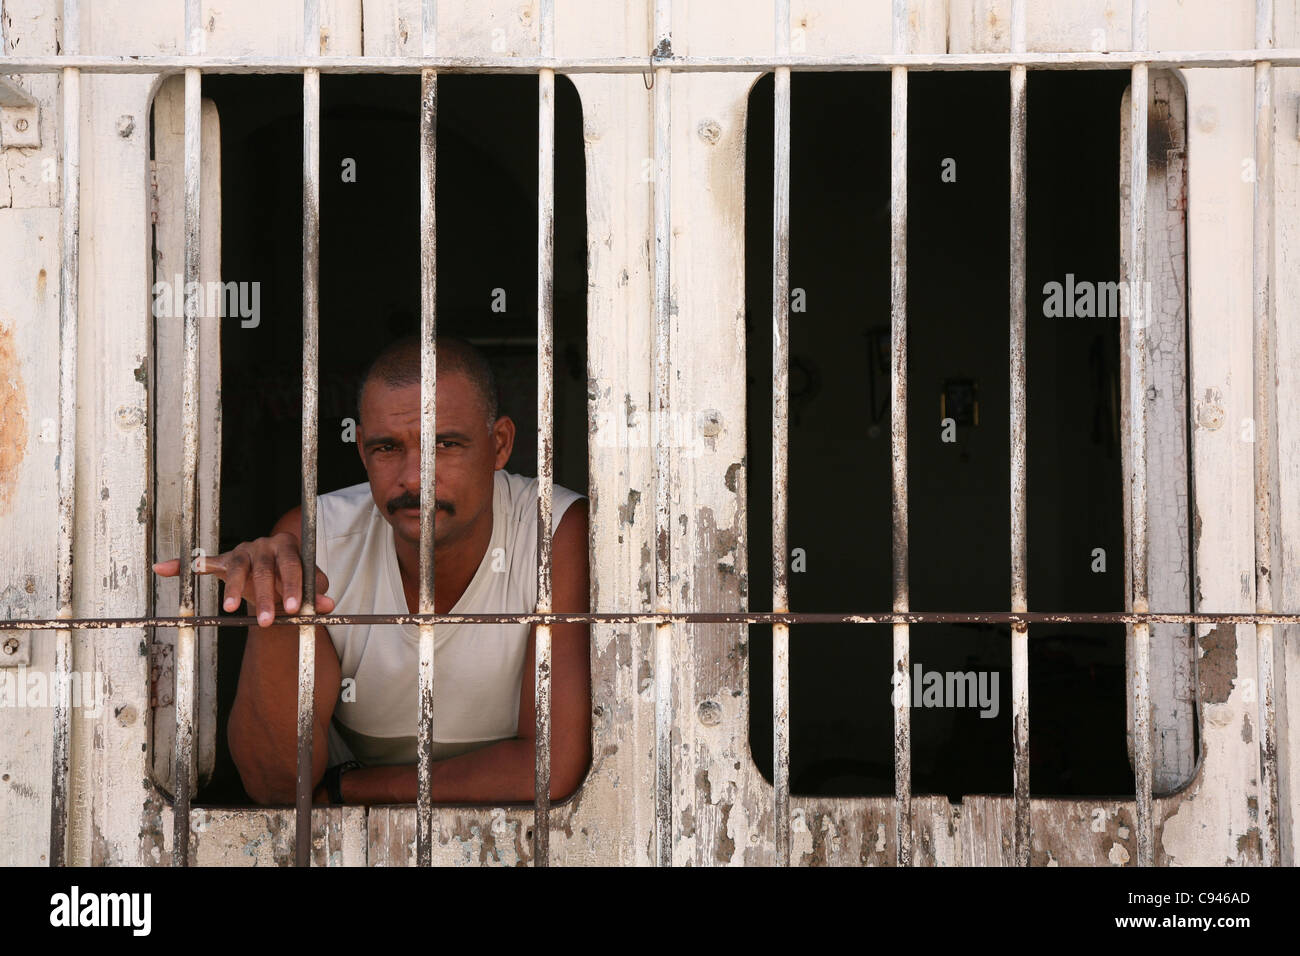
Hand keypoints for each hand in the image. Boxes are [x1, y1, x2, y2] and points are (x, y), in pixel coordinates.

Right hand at [152, 532, 335, 626]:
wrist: (275, 572)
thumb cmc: (294, 579)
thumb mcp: (310, 586)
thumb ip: (318, 595)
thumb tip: (330, 606)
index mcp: (287, 544)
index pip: (291, 565)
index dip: (293, 587)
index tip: (295, 609)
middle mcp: (263, 543)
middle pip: (263, 569)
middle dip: (265, 597)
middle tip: (267, 622)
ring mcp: (241, 551)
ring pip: (237, 567)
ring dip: (233, 588)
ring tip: (230, 609)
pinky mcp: (223, 561)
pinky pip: (202, 563)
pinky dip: (183, 565)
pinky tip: (163, 568)